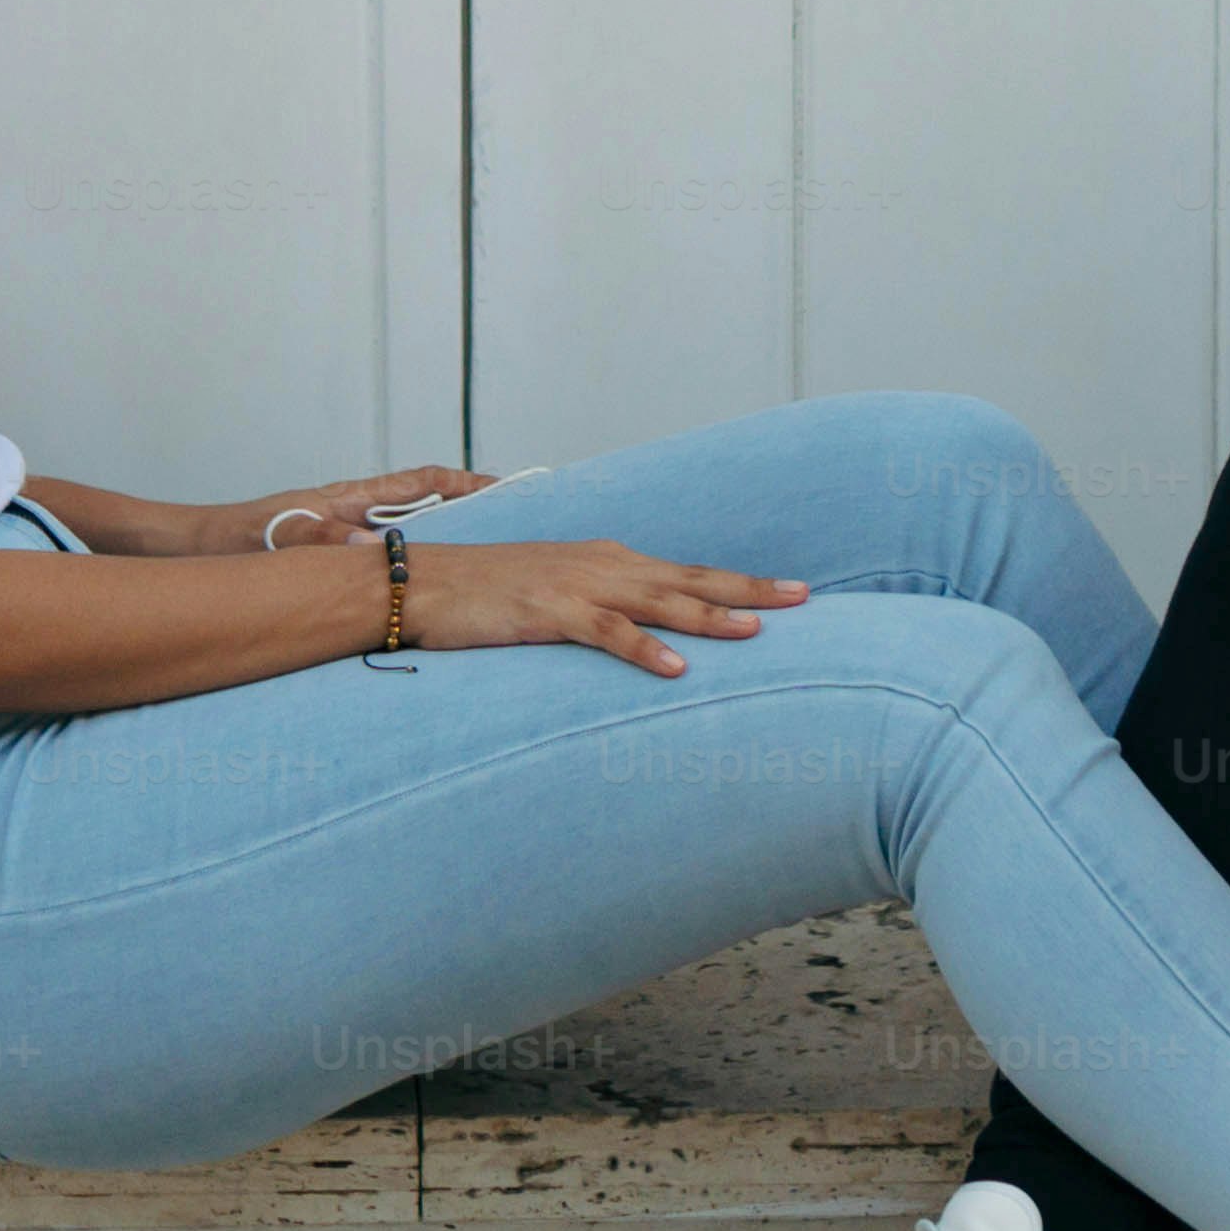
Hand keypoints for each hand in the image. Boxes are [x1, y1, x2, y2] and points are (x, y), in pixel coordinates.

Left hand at [222, 463, 496, 553]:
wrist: (205, 546)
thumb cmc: (239, 536)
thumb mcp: (281, 537)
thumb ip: (322, 539)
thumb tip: (370, 544)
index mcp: (352, 497)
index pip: (422, 482)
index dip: (465, 484)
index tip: (504, 489)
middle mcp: (357, 511)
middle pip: (427, 505)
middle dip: (470, 512)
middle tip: (512, 529)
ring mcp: (350, 533)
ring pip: (411, 532)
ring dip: (446, 540)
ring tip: (484, 561)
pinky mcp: (338, 554)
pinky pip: (390, 556)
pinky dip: (414, 564)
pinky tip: (426, 590)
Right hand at [395, 535, 805, 676]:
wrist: (424, 582)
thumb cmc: (488, 595)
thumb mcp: (556, 594)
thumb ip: (602, 608)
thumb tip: (644, 635)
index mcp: (608, 560)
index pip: (689, 572)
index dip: (742, 582)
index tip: (792, 591)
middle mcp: (604, 565)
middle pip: (691, 578)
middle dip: (750, 588)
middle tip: (805, 597)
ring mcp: (578, 586)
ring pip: (659, 600)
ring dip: (709, 615)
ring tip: (757, 631)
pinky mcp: (549, 611)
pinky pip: (607, 633)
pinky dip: (644, 650)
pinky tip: (676, 670)